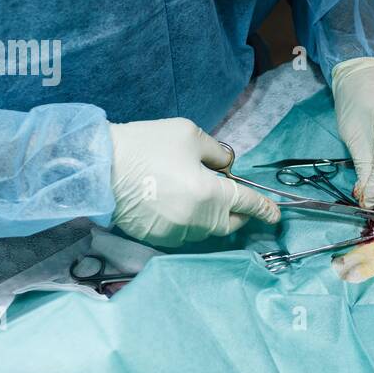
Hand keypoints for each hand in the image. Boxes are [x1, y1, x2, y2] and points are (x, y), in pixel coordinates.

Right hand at [108, 118, 279, 247]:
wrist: (98, 167)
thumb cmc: (146, 145)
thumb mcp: (189, 134)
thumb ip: (217, 153)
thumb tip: (227, 168)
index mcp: (210, 195)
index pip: (247, 204)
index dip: (264, 209)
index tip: (275, 214)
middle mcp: (197, 220)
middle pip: (229, 224)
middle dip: (237, 213)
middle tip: (231, 195)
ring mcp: (175, 233)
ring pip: (207, 230)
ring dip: (211, 216)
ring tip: (196, 192)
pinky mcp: (157, 238)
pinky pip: (184, 234)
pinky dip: (189, 222)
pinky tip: (177, 203)